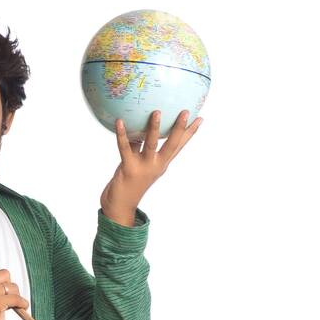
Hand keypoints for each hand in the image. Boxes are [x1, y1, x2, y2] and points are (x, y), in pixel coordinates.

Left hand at [100, 107, 202, 224]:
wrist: (120, 207)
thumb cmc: (128, 183)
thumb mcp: (137, 162)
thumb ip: (139, 146)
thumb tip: (137, 125)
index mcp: (161, 164)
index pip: (178, 146)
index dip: (189, 133)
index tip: (199, 118)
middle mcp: (156, 165)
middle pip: (171, 145)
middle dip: (179, 129)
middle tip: (185, 112)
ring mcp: (143, 168)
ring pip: (151, 145)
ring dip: (155, 129)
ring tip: (157, 112)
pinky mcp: (128, 169)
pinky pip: (125, 148)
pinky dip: (121, 134)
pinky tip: (119, 121)